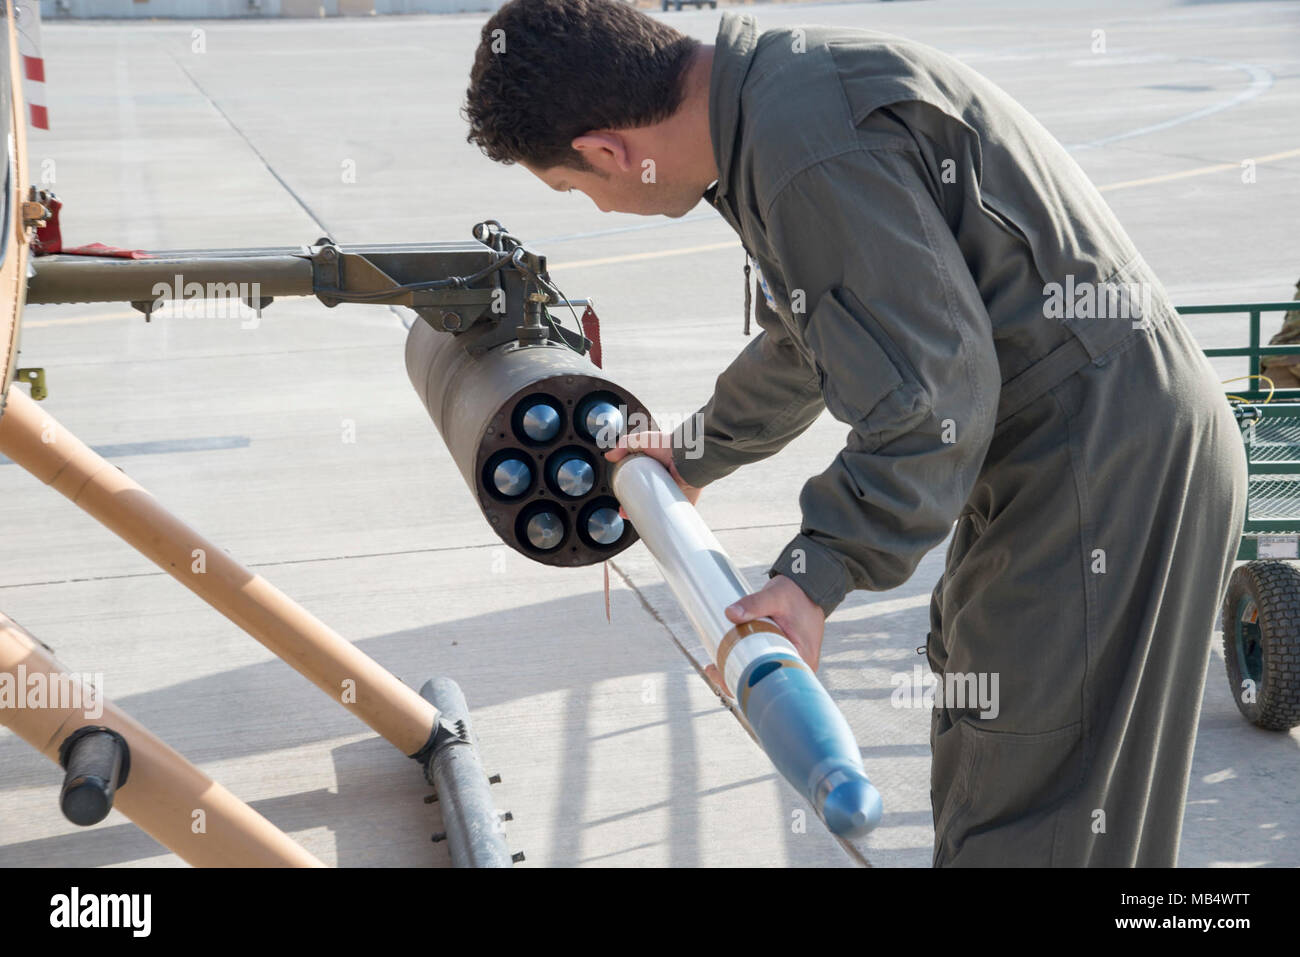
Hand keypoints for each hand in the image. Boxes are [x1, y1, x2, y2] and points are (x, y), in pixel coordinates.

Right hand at [603, 430, 701, 517]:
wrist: (687, 454)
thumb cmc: (668, 444)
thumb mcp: (642, 440)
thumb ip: (625, 444)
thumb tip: (609, 455)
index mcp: (655, 469)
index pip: (638, 484)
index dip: (628, 494)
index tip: (621, 501)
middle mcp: (664, 481)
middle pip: (646, 498)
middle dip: (634, 507)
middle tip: (625, 513)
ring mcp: (674, 492)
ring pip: (658, 508)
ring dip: (647, 516)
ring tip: (635, 521)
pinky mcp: (684, 501)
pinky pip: (674, 514)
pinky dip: (666, 520)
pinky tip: (655, 525)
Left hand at [704, 574, 826, 690]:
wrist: (806, 588)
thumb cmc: (795, 594)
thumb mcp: (774, 596)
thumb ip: (753, 603)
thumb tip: (730, 613)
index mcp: (803, 657)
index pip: (773, 678)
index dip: (746, 682)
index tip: (723, 676)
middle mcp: (801, 665)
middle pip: (766, 681)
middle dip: (737, 679)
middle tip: (712, 670)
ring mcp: (793, 662)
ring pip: (764, 675)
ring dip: (741, 673)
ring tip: (715, 668)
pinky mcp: (785, 656)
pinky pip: (766, 666)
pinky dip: (749, 666)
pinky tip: (729, 663)